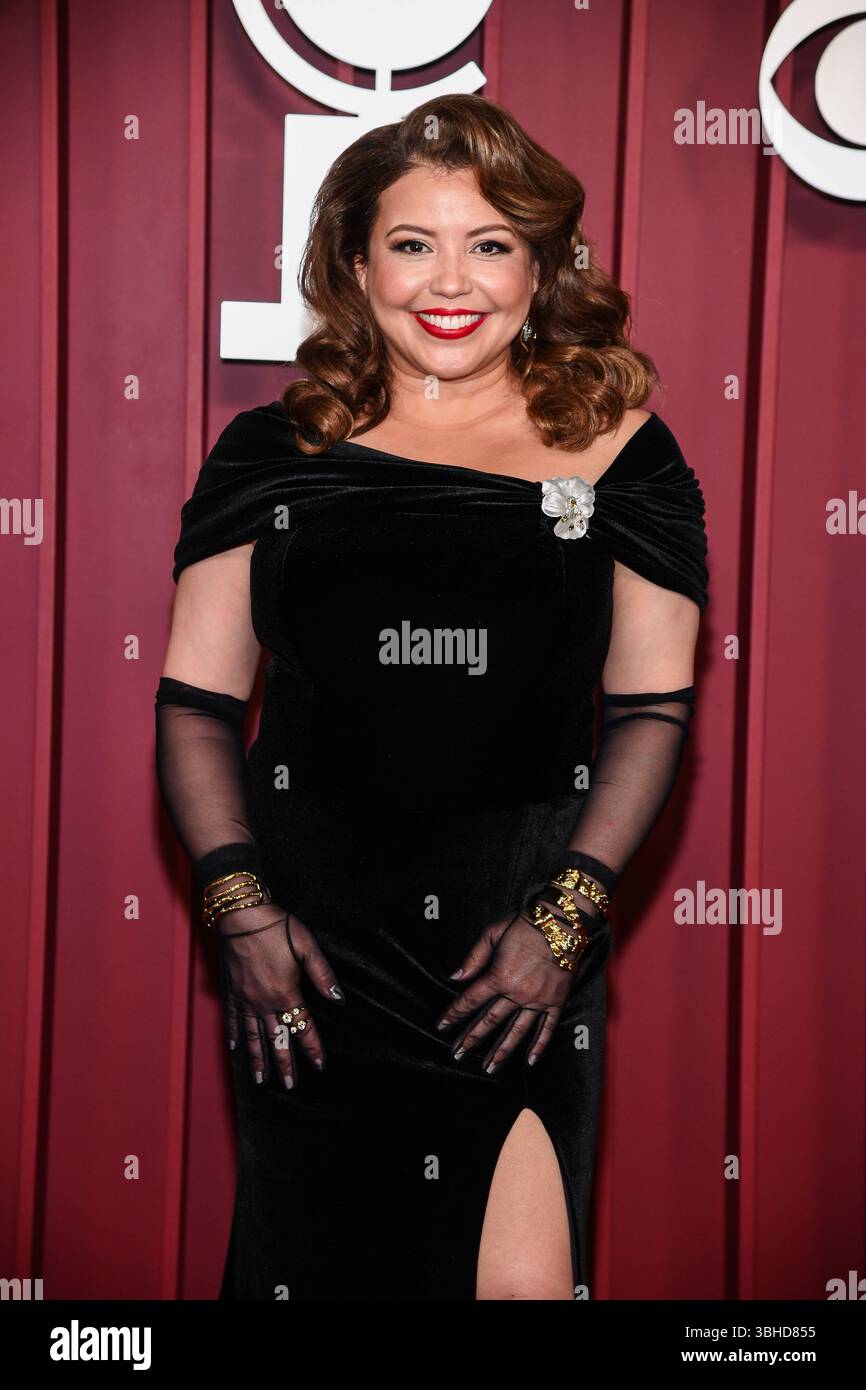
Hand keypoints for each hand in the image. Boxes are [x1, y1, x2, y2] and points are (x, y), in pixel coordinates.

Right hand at [217, 901, 344, 1088]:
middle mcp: (264, 1003)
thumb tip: (339, 999)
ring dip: (258, 1060)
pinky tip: (235, 1049)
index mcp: (286, 993)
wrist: (242, 915)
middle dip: (285, 1064)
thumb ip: (323, 976)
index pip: (303, 1027)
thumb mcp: (308, 947)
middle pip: (276, 1039)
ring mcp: (245, 999)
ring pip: (252, 1037)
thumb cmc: (277, 927)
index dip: (313, 1048)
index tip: (319, 1065)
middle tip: (290, 1084)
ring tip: (261, 1080)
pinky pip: (233, 1019)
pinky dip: (234, 1036)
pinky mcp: (231, 990)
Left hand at [435, 904, 589, 1071]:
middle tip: (458, 1054)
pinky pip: (547, 1028)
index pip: (470, 1001)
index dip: (454, 1014)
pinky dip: (539, 1046)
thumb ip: (473, 958)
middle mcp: (517, 993)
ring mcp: (538, 1000)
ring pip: (517, 1031)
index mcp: (499, 976)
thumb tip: (455, 977)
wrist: (561, 923)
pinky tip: (530, 1061)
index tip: (442, 1026)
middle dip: (472, 1039)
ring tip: (489, 1067)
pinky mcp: (556, 1001)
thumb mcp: (492, 934)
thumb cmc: (524, 926)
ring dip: (501, 1051)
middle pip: (490, 1021)